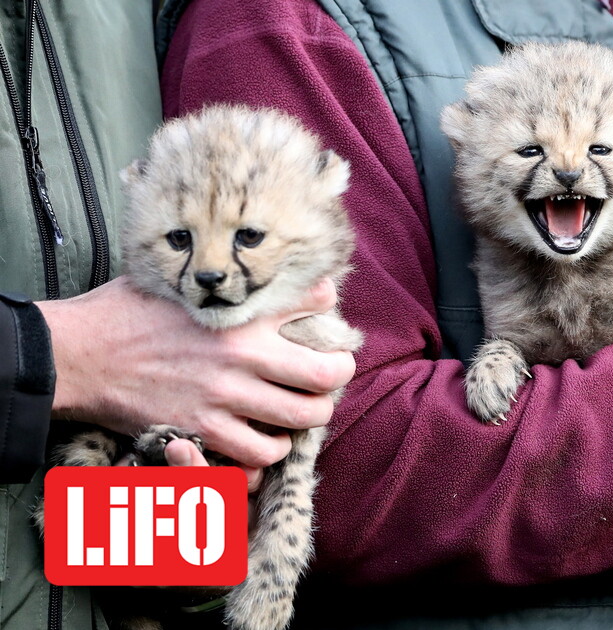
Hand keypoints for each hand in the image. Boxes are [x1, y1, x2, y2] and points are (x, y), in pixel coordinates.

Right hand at [40, 276, 354, 472]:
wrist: (76, 353)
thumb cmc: (126, 312)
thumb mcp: (182, 279)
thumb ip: (233, 281)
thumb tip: (271, 271)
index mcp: (240, 311)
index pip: (317, 305)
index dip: (332, 317)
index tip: (330, 331)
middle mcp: (241, 353)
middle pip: (326, 374)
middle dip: (337, 377)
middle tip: (330, 377)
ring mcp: (223, 395)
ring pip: (302, 418)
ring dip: (310, 417)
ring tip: (302, 411)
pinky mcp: (202, 430)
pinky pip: (260, 453)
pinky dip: (271, 450)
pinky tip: (265, 439)